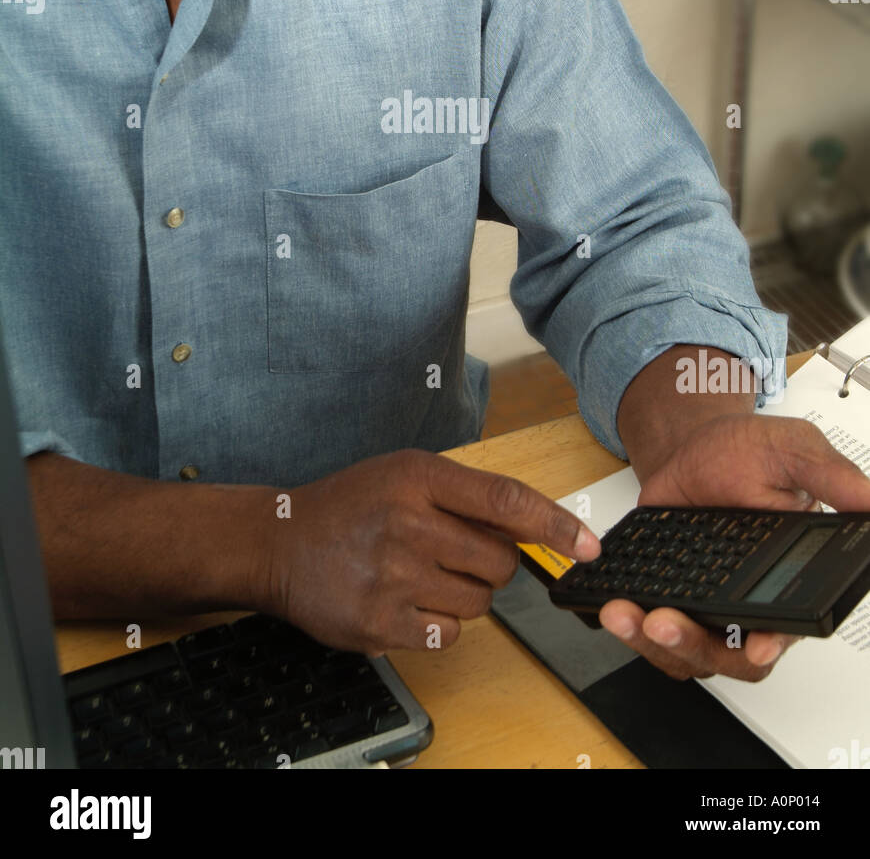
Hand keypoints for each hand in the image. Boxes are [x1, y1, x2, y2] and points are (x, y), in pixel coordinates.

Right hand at [260, 448, 599, 653]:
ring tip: (421, 574)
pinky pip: (448, 634)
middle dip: (489, 563)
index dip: (555, 523)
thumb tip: (539, 526)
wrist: (279, 543)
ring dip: (463, 594)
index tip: (589, 545)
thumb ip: (468, 496)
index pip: (506, 500)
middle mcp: (406, 523)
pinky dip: (438, 623)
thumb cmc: (352, 505)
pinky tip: (404, 600)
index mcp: (418, 477)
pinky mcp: (379, 624)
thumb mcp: (406, 475)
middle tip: (449, 552)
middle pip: (499, 562)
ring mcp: (392, 577)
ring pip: (479, 603)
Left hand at [597, 413, 869, 680]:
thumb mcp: (792, 449)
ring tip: (627, 615)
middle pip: (733, 656)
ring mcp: (709, 604)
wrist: (690, 445)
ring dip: (656, 644)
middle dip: (696, 647)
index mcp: (791, 573)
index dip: (773, 643)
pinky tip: (616, 607)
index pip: (790, 626)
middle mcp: (751, 599)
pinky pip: (654, 633)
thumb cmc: (744, 450)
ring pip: (690, 655)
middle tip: (664, 622)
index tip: (754, 645)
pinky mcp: (671, 597)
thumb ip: (831, 477)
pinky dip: (633, 630)